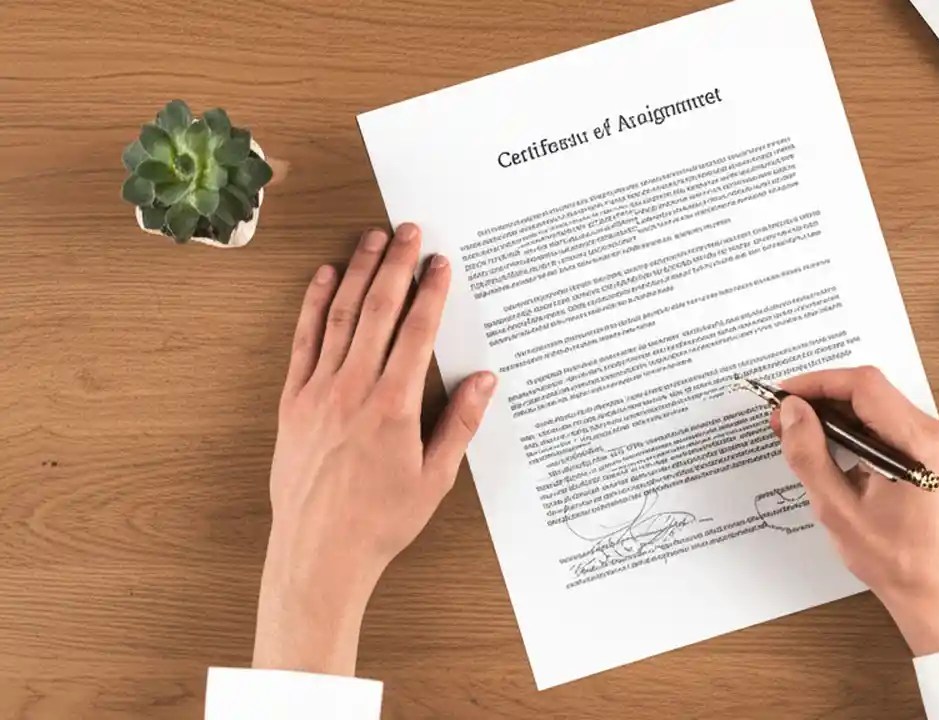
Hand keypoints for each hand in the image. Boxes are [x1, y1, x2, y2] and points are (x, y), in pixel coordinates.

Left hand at [253, 224, 495, 674]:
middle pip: (377, 310)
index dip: (430, 291)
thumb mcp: (435, 478)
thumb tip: (484, 379)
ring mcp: (318, 392)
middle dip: (395, 265)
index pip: (416, 332)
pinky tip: (322, 278)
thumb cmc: (380, 522)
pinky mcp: (293, 402)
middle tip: (408, 231)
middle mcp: (354, 390)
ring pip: (339, 316)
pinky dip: (313, 305)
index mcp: (394, 407)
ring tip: (370, 239)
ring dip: (355, 272)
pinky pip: (303, 342)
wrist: (319, 552)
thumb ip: (460, 423)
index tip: (440, 262)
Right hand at [771, 367, 938, 655]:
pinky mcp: (924, 452)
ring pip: (873, 405)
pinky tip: (823, 445)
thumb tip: (790, 412)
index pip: (863, 386)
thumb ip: (810, 456)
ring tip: (796, 432)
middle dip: (820, 397)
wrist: (932, 589)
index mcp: (918, 443)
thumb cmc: (892, 558)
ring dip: (833, 412)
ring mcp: (931, 442)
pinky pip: (882, 423)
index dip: (817, 383)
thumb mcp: (838, 509)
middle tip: (781, 418)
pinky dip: (850, 427)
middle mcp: (931, 433)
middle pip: (868, 390)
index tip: (782, 395)